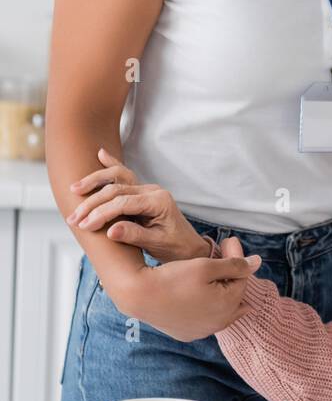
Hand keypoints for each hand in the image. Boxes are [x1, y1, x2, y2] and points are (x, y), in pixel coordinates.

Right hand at [68, 147, 207, 261]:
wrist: (188, 246)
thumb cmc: (174, 247)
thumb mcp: (156, 244)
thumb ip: (134, 235)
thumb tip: (110, 231)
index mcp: (158, 202)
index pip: (123, 203)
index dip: (102, 213)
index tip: (84, 225)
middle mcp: (153, 191)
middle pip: (117, 189)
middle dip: (92, 202)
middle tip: (73, 217)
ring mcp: (147, 189)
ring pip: (118, 178)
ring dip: (95, 183)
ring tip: (75, 188)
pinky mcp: (142, 192)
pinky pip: (124, 176)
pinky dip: (111, 166)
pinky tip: (101, 154)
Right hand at [116, 252, 261, 340]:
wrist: (139, 295)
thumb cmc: (174, 277)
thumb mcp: (207, 265)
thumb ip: (236, 264)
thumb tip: (258, 262)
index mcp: (229, 305)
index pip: (242, 276)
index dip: (237, 256)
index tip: (227, 240)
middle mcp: (219, 324)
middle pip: (234, 295)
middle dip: (231, 274)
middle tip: (224, 254)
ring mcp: (202, 331)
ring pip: (221, 309)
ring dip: (221, 291)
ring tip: (217, 274)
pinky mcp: (186, 334)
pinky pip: (204, 319)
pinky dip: (206, 306)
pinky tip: (202, 296)